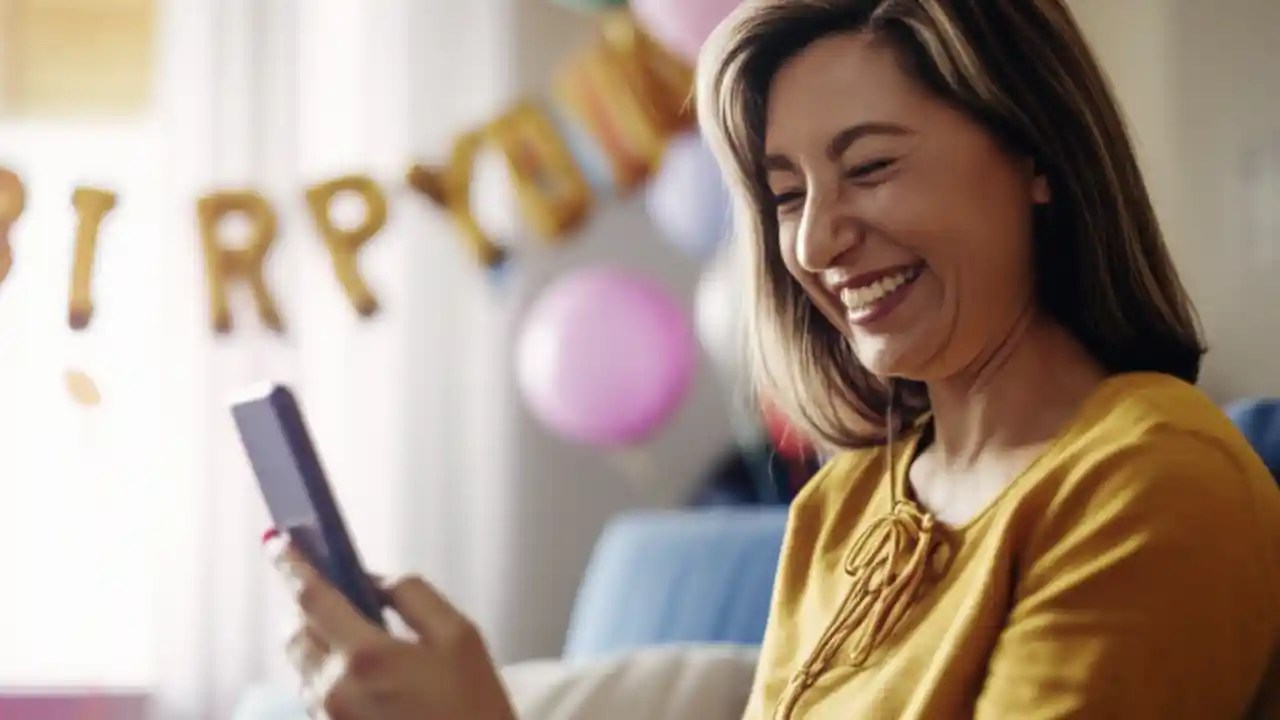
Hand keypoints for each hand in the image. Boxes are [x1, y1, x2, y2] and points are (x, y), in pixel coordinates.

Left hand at [265, 532, 516, 719]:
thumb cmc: (475, 708)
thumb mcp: (461, 635)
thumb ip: (412, 595)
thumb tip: (374, 581)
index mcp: (366, 656)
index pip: (312, 597)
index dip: (292, 564)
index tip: (278, 541)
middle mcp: (335, 690)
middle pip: (296, 633)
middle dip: (308, 606)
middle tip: (335, 592)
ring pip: (303, 667)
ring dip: (320, 642)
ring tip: (361, 638)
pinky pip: (317, 697)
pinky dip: (331, 674)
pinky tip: (370, 677)